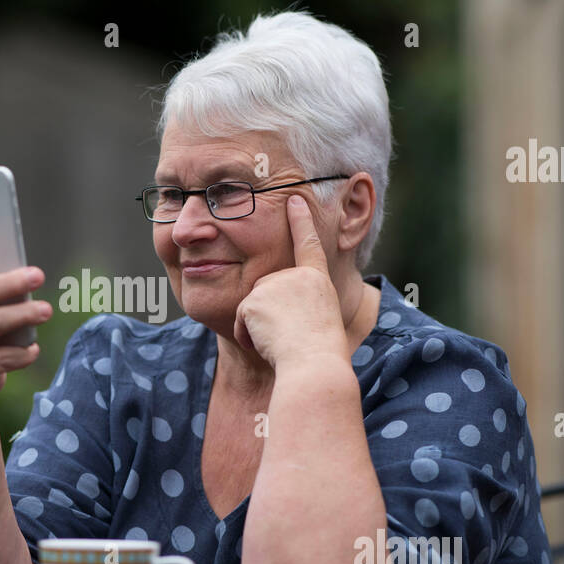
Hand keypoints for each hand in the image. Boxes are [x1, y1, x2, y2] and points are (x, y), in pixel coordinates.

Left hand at [232, 196, 351, 369]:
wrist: (314, 365)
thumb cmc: (321, 354)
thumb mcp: (319, 320)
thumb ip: (300, 305)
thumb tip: (281, 311)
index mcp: (317, 280)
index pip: (308, 244)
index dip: (301, 220)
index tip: (294, 199)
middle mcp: (297, 276)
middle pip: (267, 289)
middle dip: (269, 314)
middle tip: (291, 336)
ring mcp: (275, 284)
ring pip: (253, 307)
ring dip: (260, 328)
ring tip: (284, 341)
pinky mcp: (255, 299)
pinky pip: (242, 321)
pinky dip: (249, 336)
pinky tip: (268, 343)